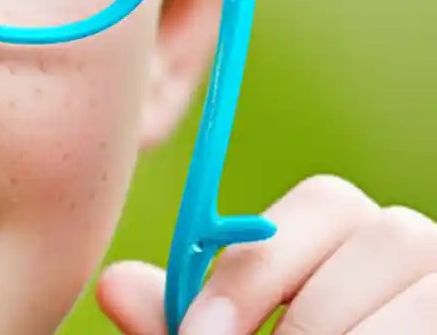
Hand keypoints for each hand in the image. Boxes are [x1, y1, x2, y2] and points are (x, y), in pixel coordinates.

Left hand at [97, 175, 436, 333]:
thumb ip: (180, 327)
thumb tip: (115, 283)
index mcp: (358, 241)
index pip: (326, 200)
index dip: (254, 268)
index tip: (200, 334)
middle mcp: (423, 255)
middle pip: (383, 233)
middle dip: (306, 316)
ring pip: (416, 292)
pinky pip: (433, 326)